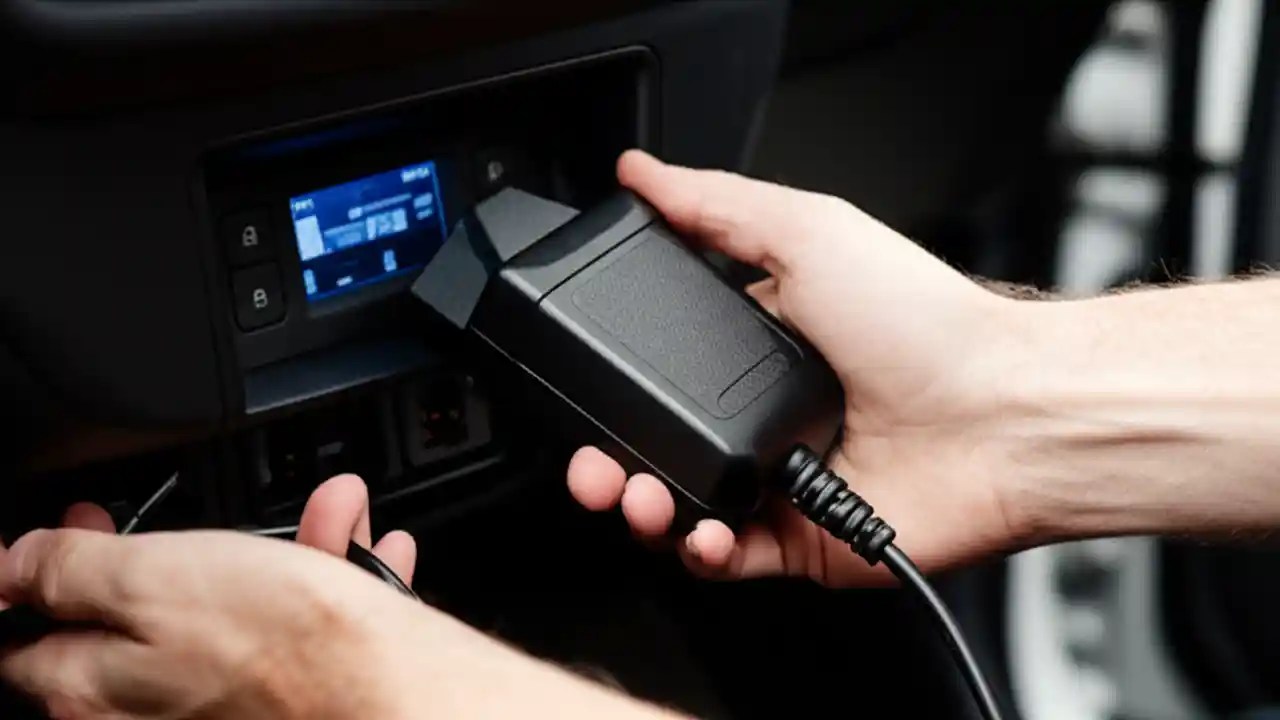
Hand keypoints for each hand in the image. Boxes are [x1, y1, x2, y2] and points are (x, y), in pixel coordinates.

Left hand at [0, 475, 429, 718]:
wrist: (397, 697)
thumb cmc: (286, 647)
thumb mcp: (154, 576)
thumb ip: (70, 567)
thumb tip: (16, 562)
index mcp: (90, 694)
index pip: (25, 633)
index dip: (38, 569)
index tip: (73, 530)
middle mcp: (147, 719)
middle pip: (134, 622)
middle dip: (174, 553)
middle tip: (191, 522)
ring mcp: (220, 714)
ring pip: (227, 619)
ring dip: (268, 559)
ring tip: (318, 518)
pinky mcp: (285, 707)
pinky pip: (291, 639)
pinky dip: (321, 589)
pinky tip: (350, 554)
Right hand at [568, 150, 1034, 586]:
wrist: (1003, 414)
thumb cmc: (925, 321)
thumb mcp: (808, 232)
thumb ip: (714, 207)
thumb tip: (641, 173)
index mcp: (756, 350)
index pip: (658, 373)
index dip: (612, 387)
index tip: (582, 392)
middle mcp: (762, 418)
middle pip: (655, 449)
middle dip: (606, 464)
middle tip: (592, 467)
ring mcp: (779, 483)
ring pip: (678, 511)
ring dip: (641, 509)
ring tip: (637, 496)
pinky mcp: (801, 542)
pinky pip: (725, 562)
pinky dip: (698, 553)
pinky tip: (701, 531)